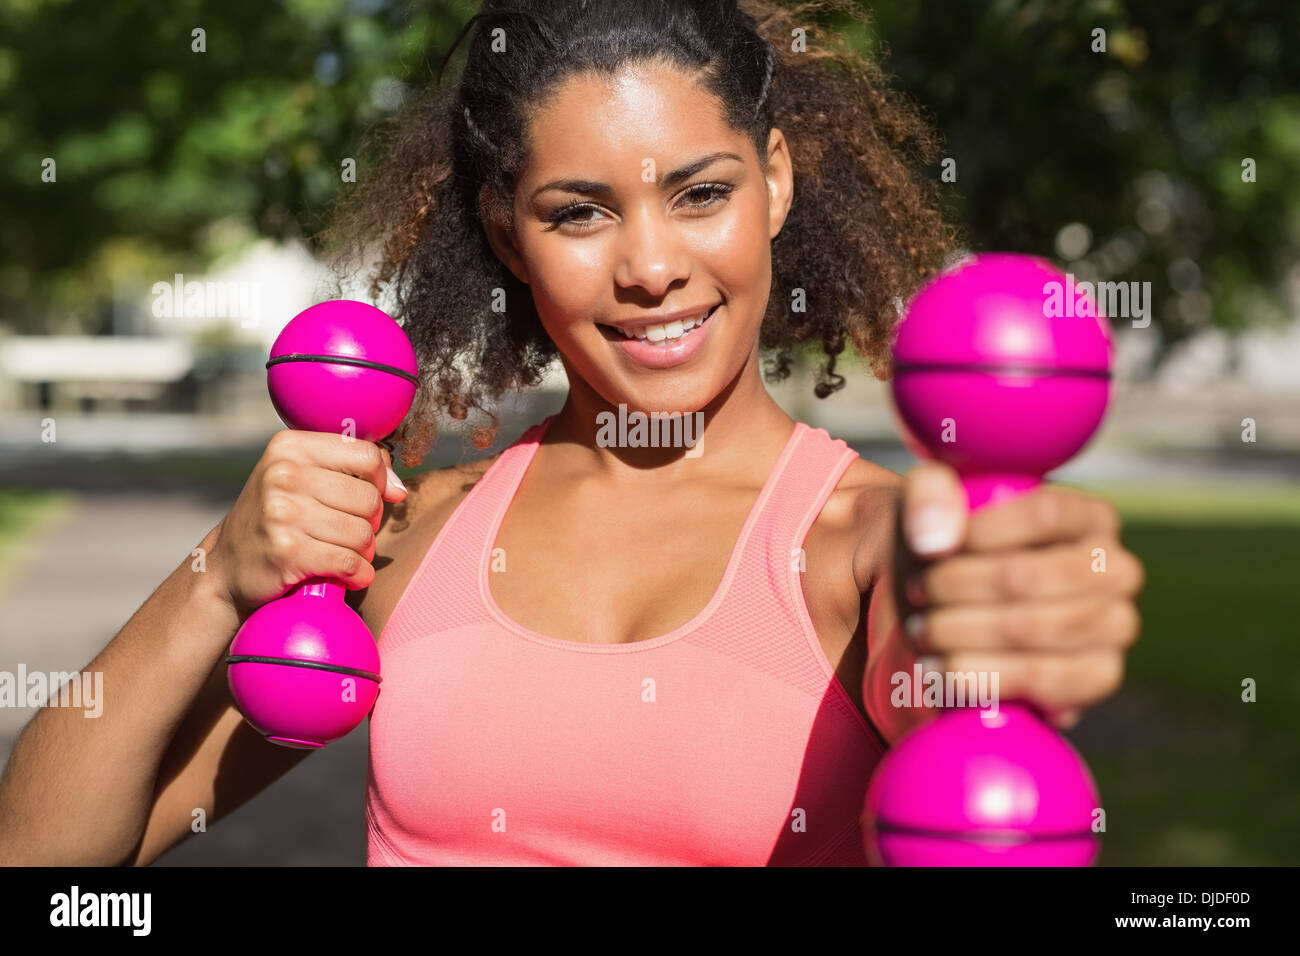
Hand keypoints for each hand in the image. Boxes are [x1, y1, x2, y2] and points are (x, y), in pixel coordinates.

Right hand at [209, 430, 407, 615]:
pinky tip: (348, 575)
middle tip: (349, 532)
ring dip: (362, 551)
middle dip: (369, 522)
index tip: (375, 495)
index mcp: (289, 447)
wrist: (226, 568)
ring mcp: (283, 513)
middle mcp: (283, 475)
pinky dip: (357, 574)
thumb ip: (350, 470)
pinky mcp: (288, 551)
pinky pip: (349, 562)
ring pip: (362, 533)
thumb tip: (398, 488)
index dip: (381, 479)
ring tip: (343, 553)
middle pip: (368, 498)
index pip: (367, 454)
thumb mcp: (300, 478)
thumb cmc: (276, 519)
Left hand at [892, 461, 1144, 729]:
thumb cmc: (946, 552)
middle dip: (956, 587)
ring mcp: (1114, 625)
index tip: (930, 551)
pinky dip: (982, 677)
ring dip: (959, 631)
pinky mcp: (1099, 676)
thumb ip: (926, 496)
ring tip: (921, 631)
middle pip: (1029, 576)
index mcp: (1088, 516)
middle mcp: (1116, 569)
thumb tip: (936, 539)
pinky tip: (941, 671)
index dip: (982, 533)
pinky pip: (1045, 679)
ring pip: (1030, 628)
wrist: (947, 617)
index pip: (1044, 514)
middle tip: (917, 593)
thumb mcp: (927, 507)